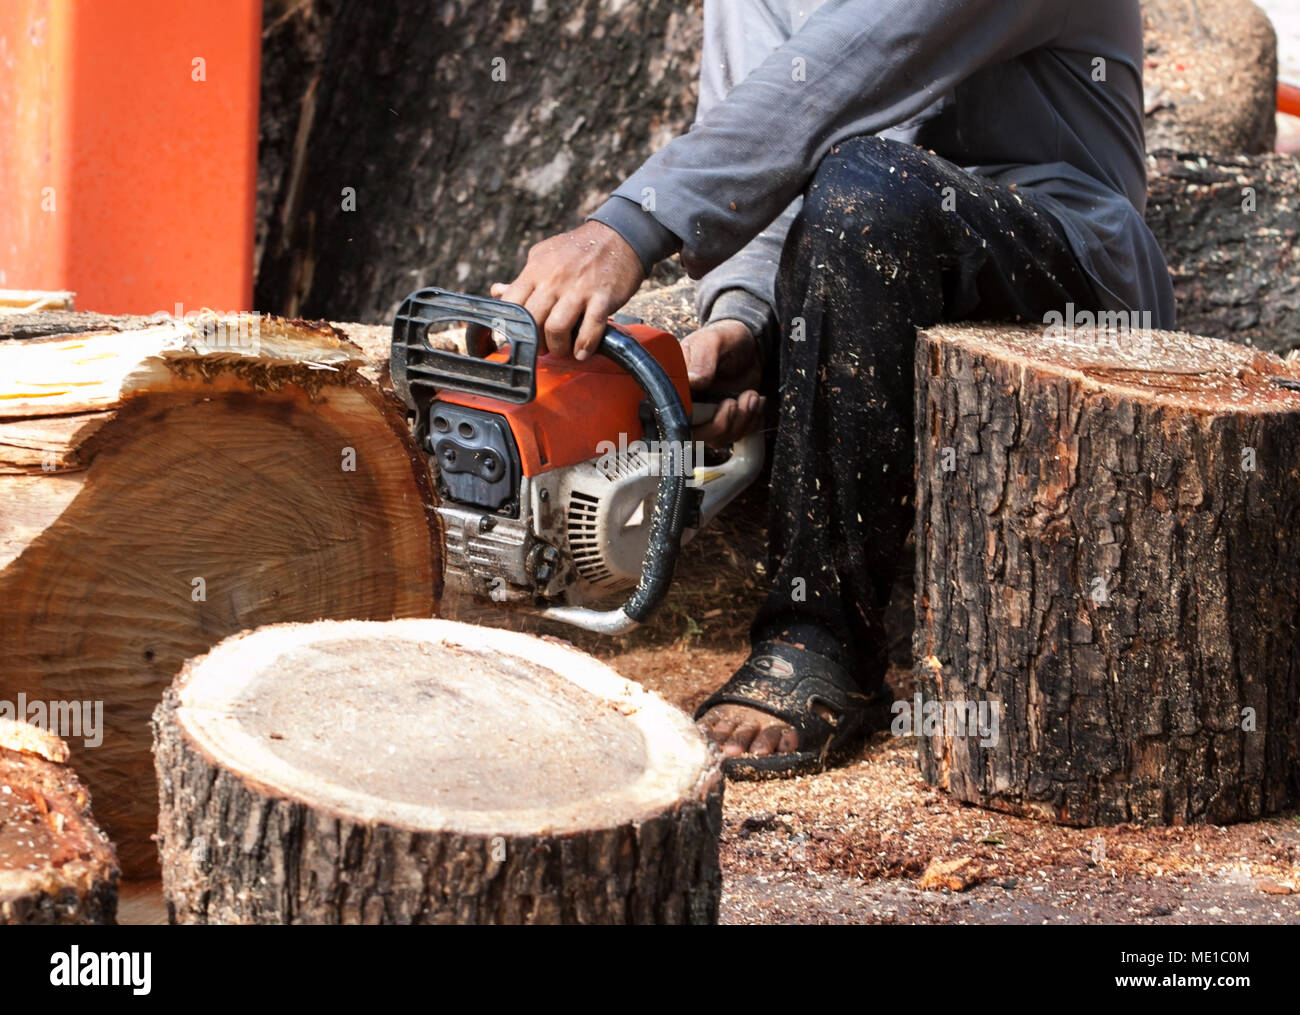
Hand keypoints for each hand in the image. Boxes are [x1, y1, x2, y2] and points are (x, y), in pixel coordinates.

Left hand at [490, 220, 645, 358]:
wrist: (618, 236)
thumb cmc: (577, 250)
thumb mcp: (544, 255)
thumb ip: (522, 278)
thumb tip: (498, 292)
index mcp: (535, 270)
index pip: (511, 304)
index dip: (510, 326)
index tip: (517, 337)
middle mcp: (553, 280)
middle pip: (532, 321)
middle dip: (535, 342)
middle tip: (543, 347)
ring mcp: (578, 289)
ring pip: (557, 328)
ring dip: (558, 347)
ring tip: (562, 349)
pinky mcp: (602, 298)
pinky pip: (590, 328)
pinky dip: (584, 346)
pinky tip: (582, 352)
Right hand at [681, 319, 764, 445]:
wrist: (748, 345)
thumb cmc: (725, 339)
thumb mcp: (712, 342)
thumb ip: (702, 360)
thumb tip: (692, 381)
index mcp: (675, 386)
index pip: (669, 415)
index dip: (687, 420)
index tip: (706, 409)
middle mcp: (687, 404)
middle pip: (693, 435)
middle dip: (719, 424)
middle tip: (733, 402)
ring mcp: (706, 415)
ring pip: (717, 438)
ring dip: (739, 421)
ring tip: (749, 396)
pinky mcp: (725, 420)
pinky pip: (735, 436)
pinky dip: (750, 422)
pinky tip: (752, 401)